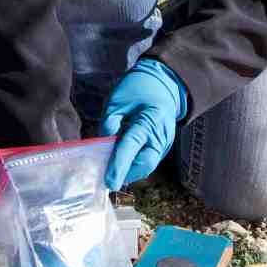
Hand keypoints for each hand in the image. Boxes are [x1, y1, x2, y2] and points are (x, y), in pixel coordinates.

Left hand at [98, 58, 187, 190]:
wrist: (163, 84)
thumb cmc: (138, 89)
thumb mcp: (118, 99)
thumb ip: (109, 122)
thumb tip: (103, 145)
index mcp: (150, 120)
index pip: (132, 146)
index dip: (119, 165)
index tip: (108, 182)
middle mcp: (161, 135)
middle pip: (145, 164)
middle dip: (126, 173)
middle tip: (107, 176)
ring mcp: (164, 143)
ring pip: (147, 166)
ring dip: (130, 170)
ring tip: (112, 167)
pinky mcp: (162, 147)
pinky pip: (148, 160)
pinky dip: (134, 163)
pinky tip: (122, 159)